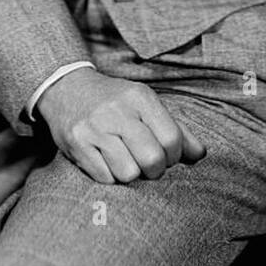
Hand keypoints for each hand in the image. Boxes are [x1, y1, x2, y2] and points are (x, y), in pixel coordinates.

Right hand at [36, 68, 206, 184]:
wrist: (66, 88)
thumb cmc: (114, 101)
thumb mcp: (145, 104)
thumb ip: (175, 129)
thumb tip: (200, 155)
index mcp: (140, 97)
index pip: (172, 139)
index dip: (175, 156)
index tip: (167, 156)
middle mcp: (118, 111)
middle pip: (152, 159)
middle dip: (155, 170)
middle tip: (147, 164)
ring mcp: (95, 128)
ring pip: (128, 173)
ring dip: (131, 174)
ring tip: (126, 162)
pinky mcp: (77, 144)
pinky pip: (104, 178)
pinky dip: (110, 176)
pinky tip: (107, 162)